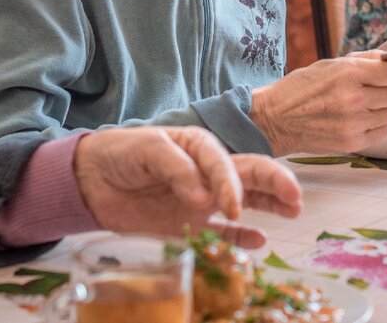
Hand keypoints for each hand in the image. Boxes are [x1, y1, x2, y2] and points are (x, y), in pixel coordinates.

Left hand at [73, 127, 301, 248]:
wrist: (92, 180)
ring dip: (270, 204)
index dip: (232, 184)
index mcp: (199, 146)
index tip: (232, 207)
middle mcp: (207, 172)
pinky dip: (241, 237)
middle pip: (249, 175)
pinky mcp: (190, 223)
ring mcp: (202, 199)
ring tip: (294, 210)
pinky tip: (260, 240)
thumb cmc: (121, 153)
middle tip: (294, 198)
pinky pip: (222, 231)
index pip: (226, 163)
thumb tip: (201, 196)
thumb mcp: (146, 148)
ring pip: (245, 199)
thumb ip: (176, 167)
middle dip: (274, 184)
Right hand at [249, 51, 386, 156]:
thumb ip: (371, 58)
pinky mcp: (352, 143)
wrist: (275, 119)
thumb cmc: (304, 86)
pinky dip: (378, 123)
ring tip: (365, 102)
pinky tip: (361, 117)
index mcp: (348, 73)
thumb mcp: (333, 63)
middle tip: (378, 86)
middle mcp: (353, 99)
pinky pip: (384, 130)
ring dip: (386, 106)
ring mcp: (353, 124)